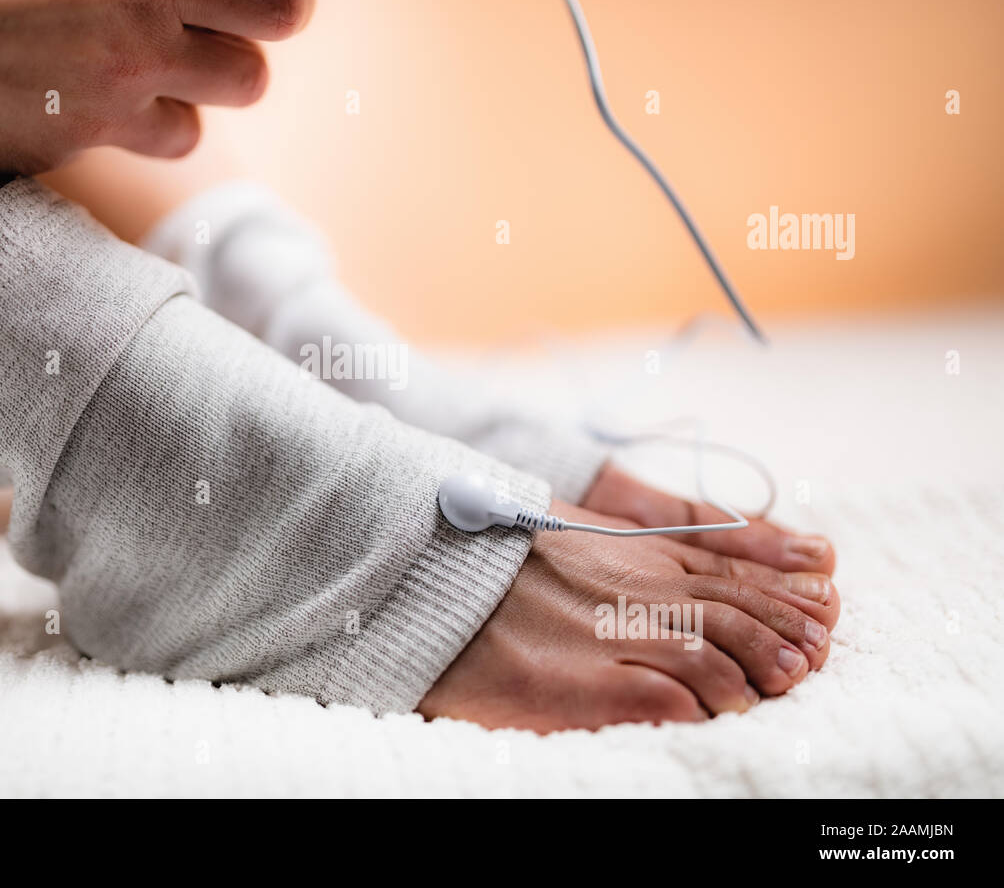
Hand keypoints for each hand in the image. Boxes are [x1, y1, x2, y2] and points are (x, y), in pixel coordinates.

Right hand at [0, 0, 314, 170]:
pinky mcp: (49, 156)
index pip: (281, 5)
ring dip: (173, 99)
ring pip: (187, 130)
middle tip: (192, 23)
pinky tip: (48, 85)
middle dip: (233, 50)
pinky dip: (100, 124)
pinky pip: (108, 147)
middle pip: (249, 79)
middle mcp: (139, 56)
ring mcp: (97, 117)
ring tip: (125, 65)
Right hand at [418, 498, 839, 732]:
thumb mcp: (555, 525)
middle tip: (813, 660)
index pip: (722, 566)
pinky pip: (672, 697)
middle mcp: (630, 585)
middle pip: (731, 608)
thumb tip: (645, 544)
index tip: (819, 604)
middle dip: (781, 634)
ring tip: (778, 691)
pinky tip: (721, 714)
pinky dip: (706, 706)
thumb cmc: (479, 554)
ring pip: (715, 654)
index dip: (776, 589)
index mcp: (624, 547)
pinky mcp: (590, 682)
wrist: (421, 576)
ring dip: (753, 675)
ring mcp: (613, 631)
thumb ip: (606, 536)